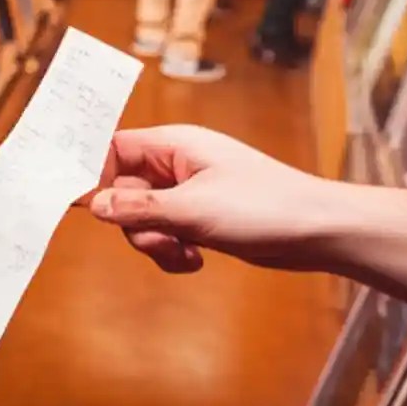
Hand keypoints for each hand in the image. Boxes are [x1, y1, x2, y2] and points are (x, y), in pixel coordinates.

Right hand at [89, 125, 334, 272]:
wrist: (319, 232)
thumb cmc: (264, 207)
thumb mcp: (193, 210)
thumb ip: (140, 208)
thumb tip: (95, 204)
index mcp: (174, 145)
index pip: (114, 148)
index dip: (95, 173)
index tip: (87, 205)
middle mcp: (176, 165)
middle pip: (124, 191)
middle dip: (135, 222)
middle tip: (161, 238)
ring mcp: (188, 194)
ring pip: (143, 218)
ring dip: (155, 242)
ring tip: (184, 251)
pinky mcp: (199, 220)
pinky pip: (165, 234)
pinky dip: (172, 252)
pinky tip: (195, 260)